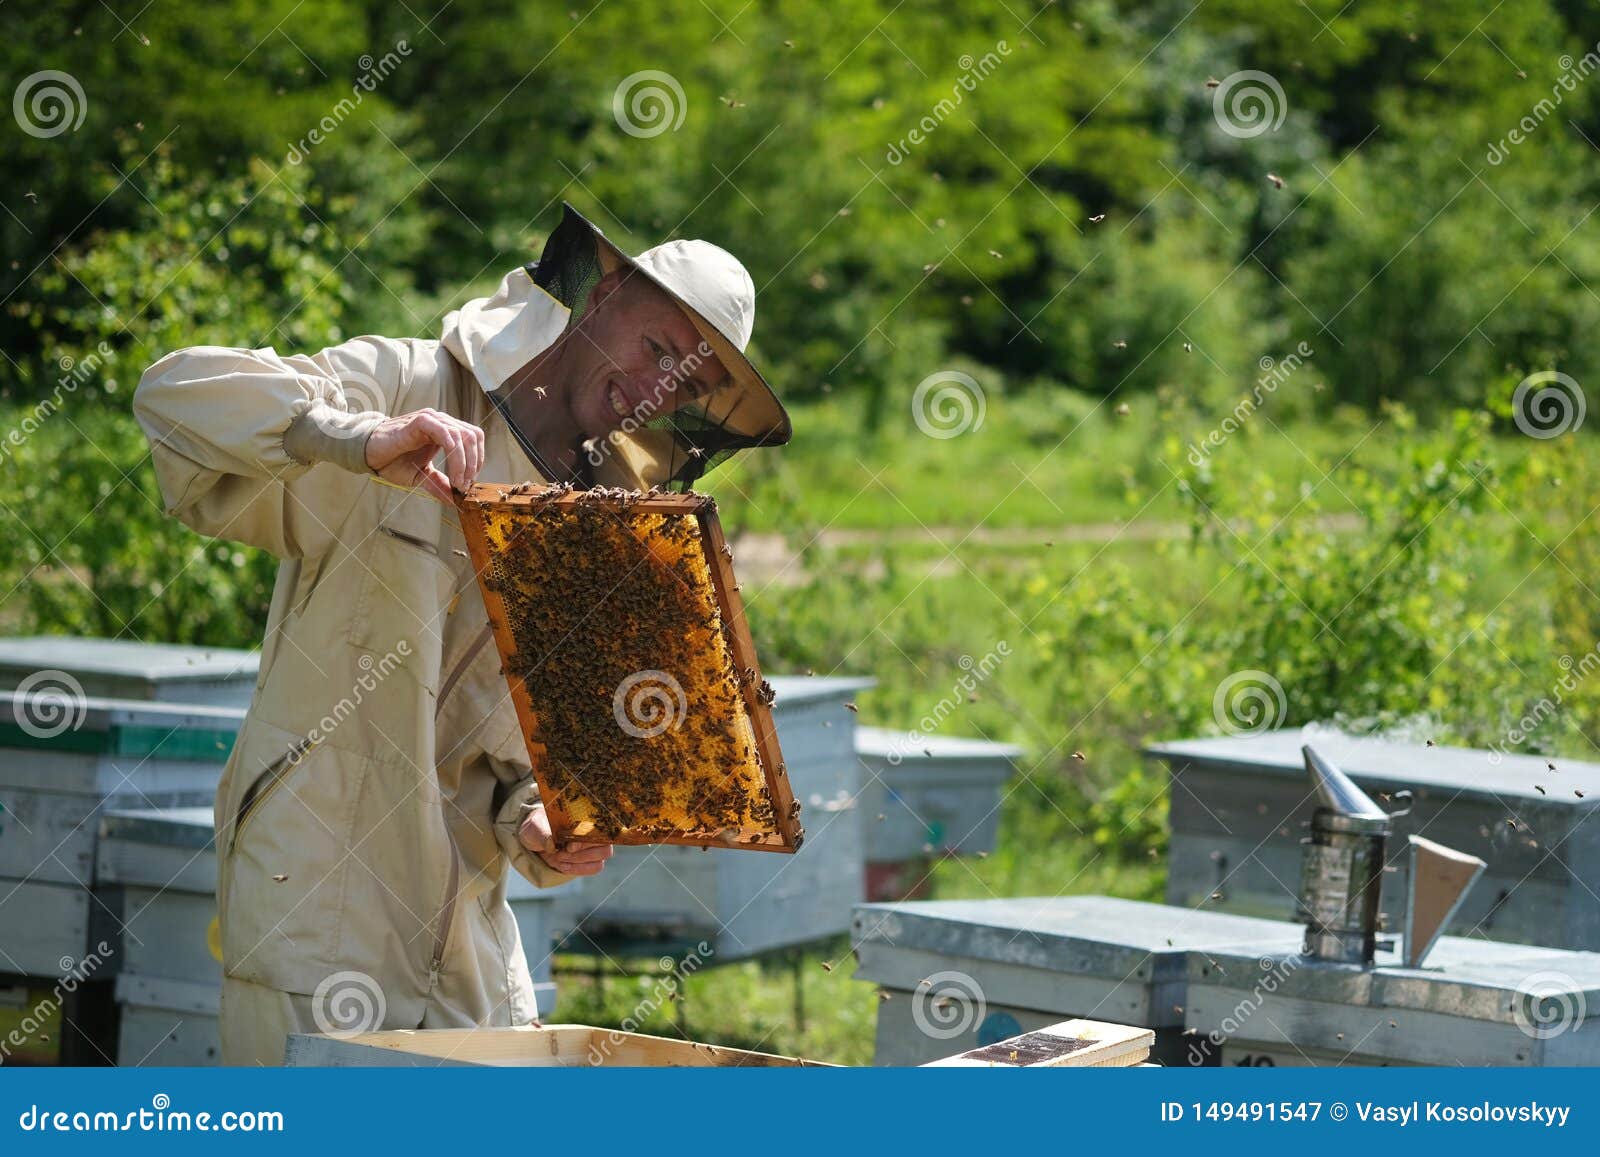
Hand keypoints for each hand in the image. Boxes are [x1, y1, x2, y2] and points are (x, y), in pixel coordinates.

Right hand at [363, 408, 484, 503]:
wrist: (369, 453)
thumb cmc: (393, 460)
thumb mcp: (422, 476)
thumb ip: (440, 483)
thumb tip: (456, 500)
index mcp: (446, 432)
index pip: (474, 440)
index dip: (477, 461)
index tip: (468, 483)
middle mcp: (441, 422)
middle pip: (472, 436)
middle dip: (473, 463)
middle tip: (463, 484)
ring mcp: (431, 420)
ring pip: (460, 434)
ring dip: (462, 460)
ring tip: (456, 481)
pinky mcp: (418, 422)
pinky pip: (441, 428)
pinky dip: (450, 442)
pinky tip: (449, 458)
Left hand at [518, 805, 613, 876]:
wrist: (536, 838)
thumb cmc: (538, 827)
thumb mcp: (535, 828)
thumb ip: (543, 834)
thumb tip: (552, 844)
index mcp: (585, 816)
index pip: (598, 830)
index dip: (586, 840)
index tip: (569, 846)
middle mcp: (595, 831)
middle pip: (605, 848)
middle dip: (580, 855)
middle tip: (560, 854)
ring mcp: (595, 846)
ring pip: (600, 861)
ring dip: (578, 863)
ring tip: (560, 859)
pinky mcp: (591, 860)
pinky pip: (594, 868)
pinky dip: (578, 869)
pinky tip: (563, 866)